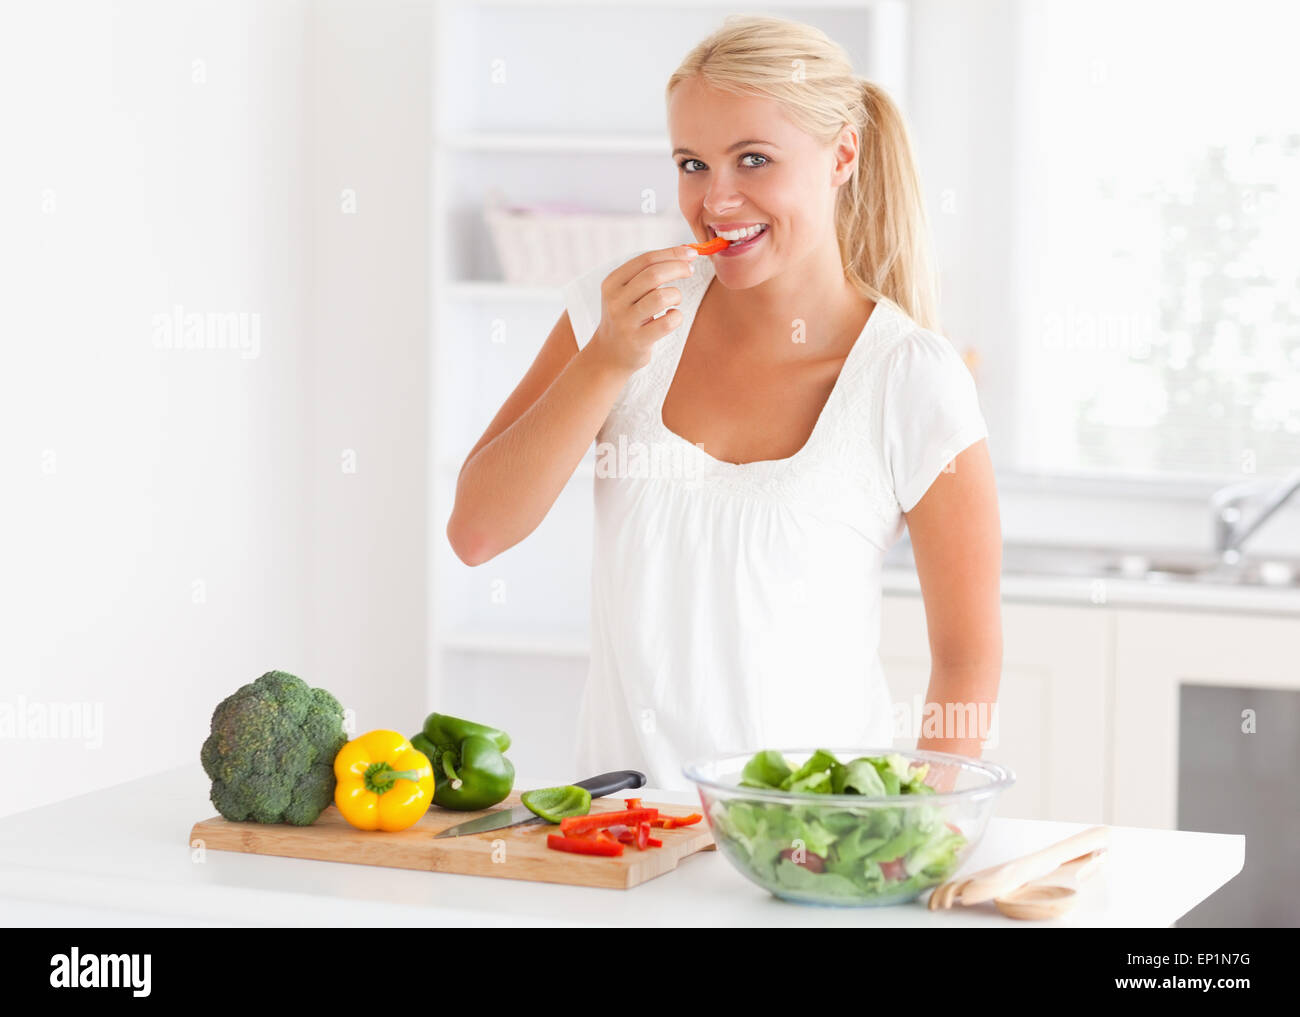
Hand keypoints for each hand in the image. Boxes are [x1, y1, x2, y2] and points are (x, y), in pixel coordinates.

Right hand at [587, 245, 698, 372]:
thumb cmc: (627, 317)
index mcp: (613, 282)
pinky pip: (668, 322)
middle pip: (654, 275)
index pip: (646, 260)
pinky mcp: (638, 340)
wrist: (609, 354)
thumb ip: (649, 272)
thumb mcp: (627, 292)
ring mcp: (625, 321)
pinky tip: (671, 317)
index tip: (691, 253)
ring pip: (662, 297)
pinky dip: (677, 317)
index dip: (672, 253)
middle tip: (690, 270)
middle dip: (678, 268)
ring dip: (677, 295)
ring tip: (675, 300)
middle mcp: (616, 300)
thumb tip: (685, 251)